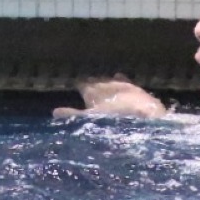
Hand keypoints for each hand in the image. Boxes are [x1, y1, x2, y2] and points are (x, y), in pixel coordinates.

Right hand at [53, 77, 168, 120]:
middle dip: (93, 83)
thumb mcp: (89, 121)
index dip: (80, 86)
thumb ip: (73, 116)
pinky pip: (125, 81)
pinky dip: (120, 80)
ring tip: (102, 83)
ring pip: (110, 80)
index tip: (77, 87)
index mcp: (92, 92)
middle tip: (89, 86)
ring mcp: (122, 85)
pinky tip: (120, 78)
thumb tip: (55, 112)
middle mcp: (106, 84)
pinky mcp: (136, 89)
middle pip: (97, 82)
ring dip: (106, 82)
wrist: (144, 118)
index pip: (82, 85)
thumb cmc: (113, 121)